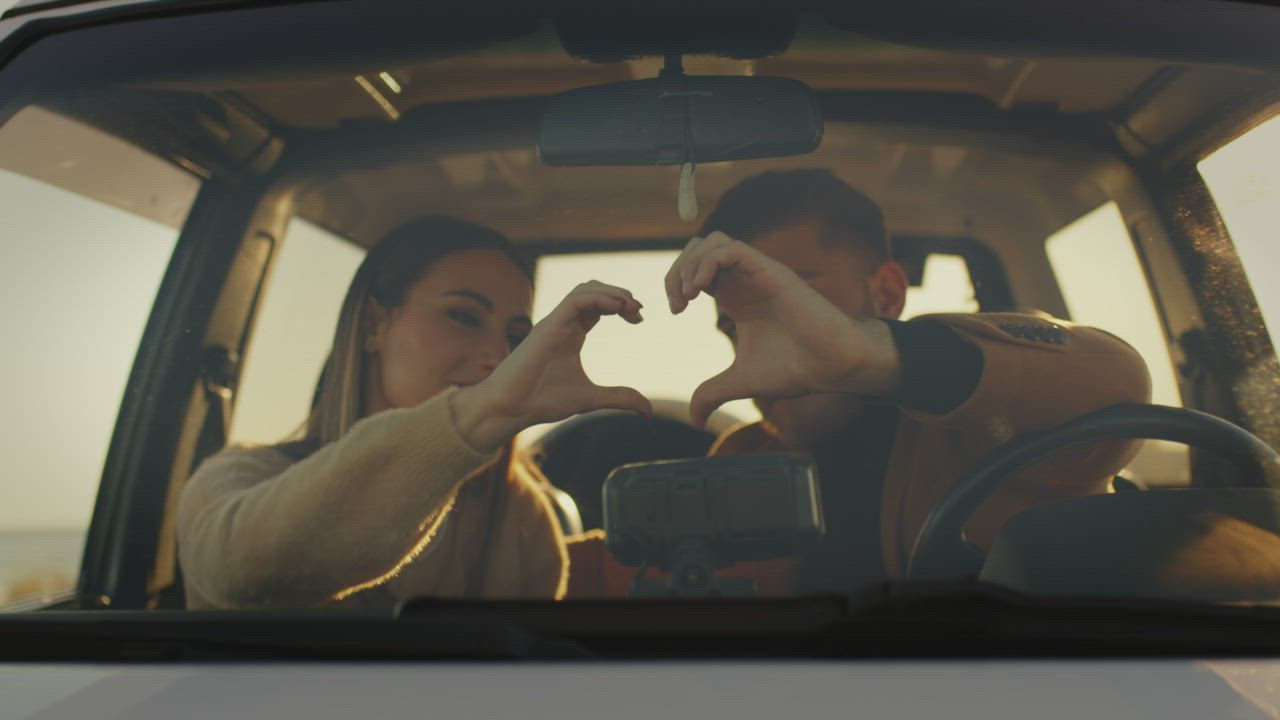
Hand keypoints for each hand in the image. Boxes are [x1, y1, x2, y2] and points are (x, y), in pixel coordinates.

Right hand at [451, 281, 651, 450]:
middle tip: (638, 310)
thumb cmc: (542, 401)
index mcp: (572, 334)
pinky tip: (617, 307)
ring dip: (612, 292)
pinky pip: (575, 300)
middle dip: (620, 294)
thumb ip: (619, 399)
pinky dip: (599, 298)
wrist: (510, 409)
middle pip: (594, 290)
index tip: (639, 319)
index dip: (622, 306)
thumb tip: (648, 411)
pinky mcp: (548, 326)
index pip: (599, 306)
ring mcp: (555, 322)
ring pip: (585, 289)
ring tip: (631, 305)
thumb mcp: (591, 399)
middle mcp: (563, 323)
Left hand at [665, 232, 901, 426]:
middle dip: (676, 269)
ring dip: (691, 263)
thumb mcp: (740, 381)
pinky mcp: (771, 271)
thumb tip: (694, 419)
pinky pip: (732, 249)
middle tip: (677, 303)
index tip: (674, 312)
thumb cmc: (794, 368)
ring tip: (688, 295)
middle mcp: (744, 280)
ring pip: (713, 241)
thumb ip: (713, 393)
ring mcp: (758, 273)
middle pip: (699, 248)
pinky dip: (708, 263)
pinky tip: (701, 290)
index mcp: (735, 297)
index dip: (675, 282)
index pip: (695, 269)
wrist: (831, 365)